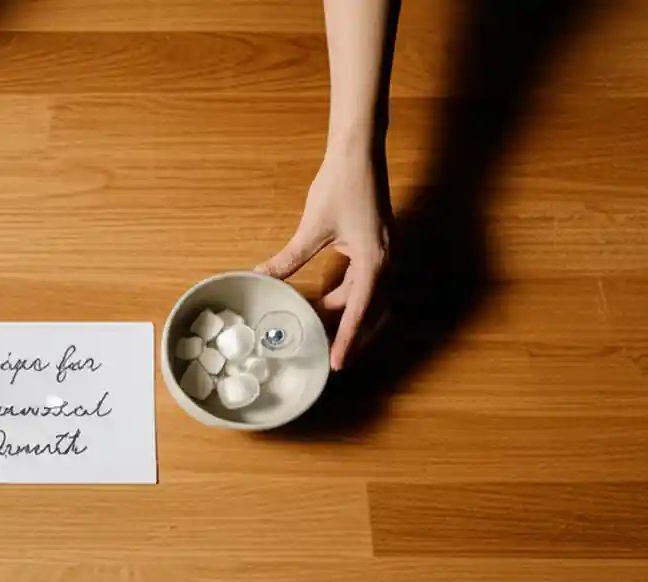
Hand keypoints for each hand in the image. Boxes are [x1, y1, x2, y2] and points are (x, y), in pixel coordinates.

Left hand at [256, 156, 387, 369]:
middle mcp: (387, 261)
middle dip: (350, 334)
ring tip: (319, 330)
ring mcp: (386, 254)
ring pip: (369, 298)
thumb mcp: (311, 229)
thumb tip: (261, 277)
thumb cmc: (340, 186)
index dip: (348, 339)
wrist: (358, 153)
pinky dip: (348, 296)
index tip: (336, 363)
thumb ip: (288, 259)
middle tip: (327, 355)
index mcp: (375, 261)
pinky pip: (366, 282)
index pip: (360, 312)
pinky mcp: (377, 246)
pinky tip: (325, 302)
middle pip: (371, 311)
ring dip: (347, 315)